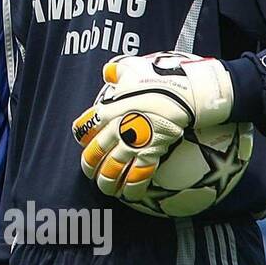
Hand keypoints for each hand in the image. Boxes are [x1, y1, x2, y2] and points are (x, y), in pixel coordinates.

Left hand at [72, 52, 233, 199]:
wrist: (183, 92)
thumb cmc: (156, 78)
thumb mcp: (132, 68)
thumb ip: (117, 71)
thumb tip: (109, 71)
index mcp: (106, 111)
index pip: (84, 128)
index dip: (82, 136)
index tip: (83, 141)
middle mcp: (115, 130)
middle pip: (95, 154)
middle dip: (90, 166)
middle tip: (89, 173)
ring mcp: (133, 143)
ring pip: (113, 169)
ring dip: (107, 182)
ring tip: (106, 189)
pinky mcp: (152, 153)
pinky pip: (139, 176)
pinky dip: (133, 188)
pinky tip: (130, 196)